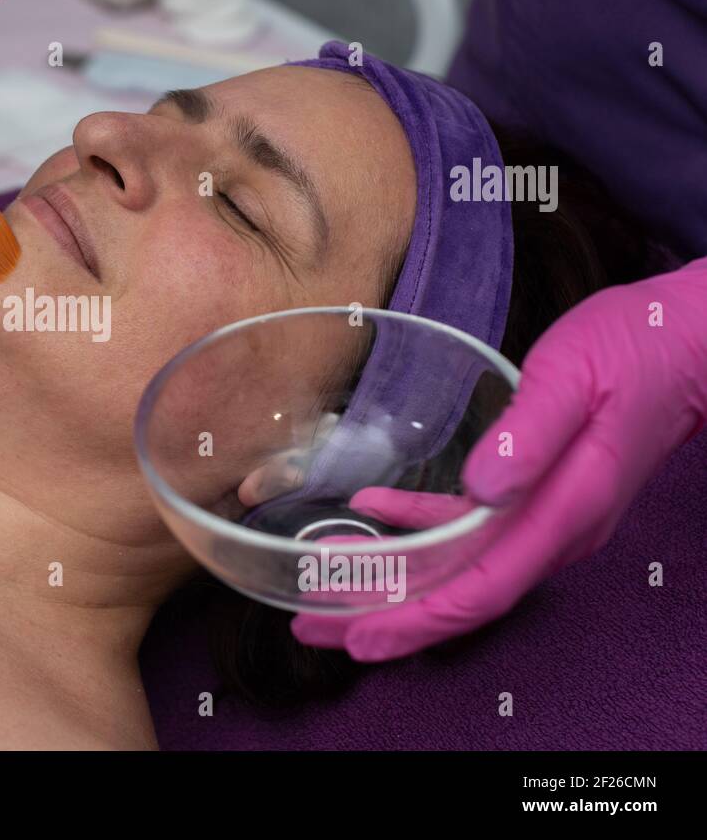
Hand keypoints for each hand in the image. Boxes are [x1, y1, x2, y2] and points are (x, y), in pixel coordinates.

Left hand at [291, 256, 706, 660]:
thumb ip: (530, 432)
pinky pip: (473, 532)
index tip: (357, 637)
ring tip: (328, 589)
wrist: (691, 344)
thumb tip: (481, 486)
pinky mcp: (540, 497)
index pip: (481, 587)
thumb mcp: (574, 377)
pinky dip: (421, 532)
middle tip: (312, 628)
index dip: (417, 618)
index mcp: (564, 510)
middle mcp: (556, 530)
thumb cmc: (637, 349)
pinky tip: (375, 515)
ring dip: (396, 583)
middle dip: (387, 616)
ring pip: (462, 570)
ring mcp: (549, 518)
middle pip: (463, 595)